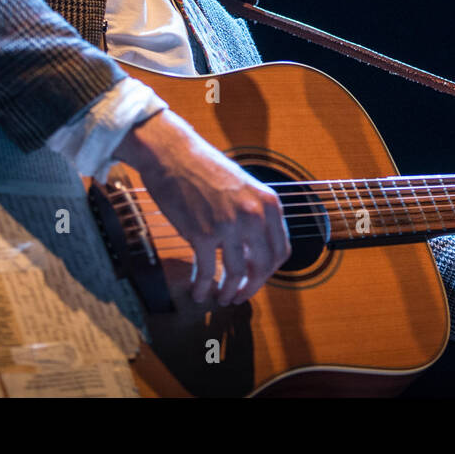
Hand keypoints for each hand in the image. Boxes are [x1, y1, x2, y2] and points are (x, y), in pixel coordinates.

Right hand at [112, 109, 290, 304]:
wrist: (174, 154)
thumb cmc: (205, 168)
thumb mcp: (244, 187)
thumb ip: (255, 215)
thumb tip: (255, 250)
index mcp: (269, 204)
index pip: (281, 250)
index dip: (270, 272)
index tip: (258, 278)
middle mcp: (254, 216)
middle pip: (263, 267)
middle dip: (252, 287)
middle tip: (240, 296)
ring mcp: (229, 225)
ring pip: (236, 274)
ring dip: (228, 292)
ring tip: (221, 298)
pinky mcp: (202, 234)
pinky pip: (207, 272)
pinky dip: (203, 287)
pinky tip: (199, 292)